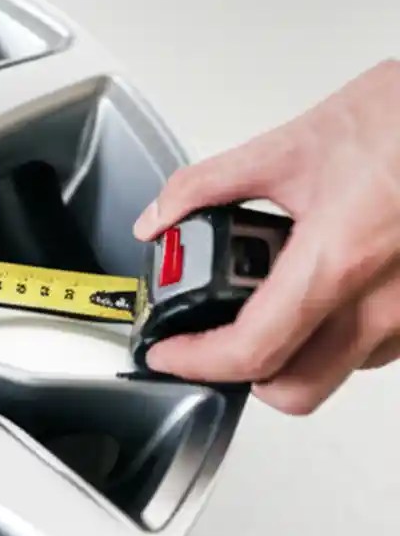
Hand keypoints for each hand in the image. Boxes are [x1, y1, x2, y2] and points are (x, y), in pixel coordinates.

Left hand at [132, 59, 399, 414]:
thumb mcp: (290, 145)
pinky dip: (338, 331)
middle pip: (296, 389)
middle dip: (245, 374)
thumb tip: (159, 218)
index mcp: (338, 260)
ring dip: (296, 352)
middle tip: (215, 336)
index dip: (196, 362)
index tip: (169, 352)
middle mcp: (385, 302)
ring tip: (271, 296)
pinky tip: (324, 283)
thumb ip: (207, 186)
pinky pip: (377, 347)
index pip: (253, 350)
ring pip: (339, 370)